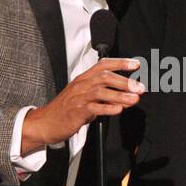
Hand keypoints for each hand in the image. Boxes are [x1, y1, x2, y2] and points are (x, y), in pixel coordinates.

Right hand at [22, 57, 141, 153]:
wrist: (45, 123)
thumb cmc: (65, 110)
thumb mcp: (84, 97)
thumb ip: (104, 95)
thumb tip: (125, 96)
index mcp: (83, 79)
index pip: (103, 65)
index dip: (121, 63)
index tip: (136, 64)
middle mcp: (81, 85)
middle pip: (105, 77)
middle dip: (125, 81)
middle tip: (139, 87)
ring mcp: (78, 98)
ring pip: (101, 91)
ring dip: (120, 95)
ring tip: (134, 99)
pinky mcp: (76, 111)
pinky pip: (94, 108)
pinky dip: (107, 108)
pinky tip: (118, 110)